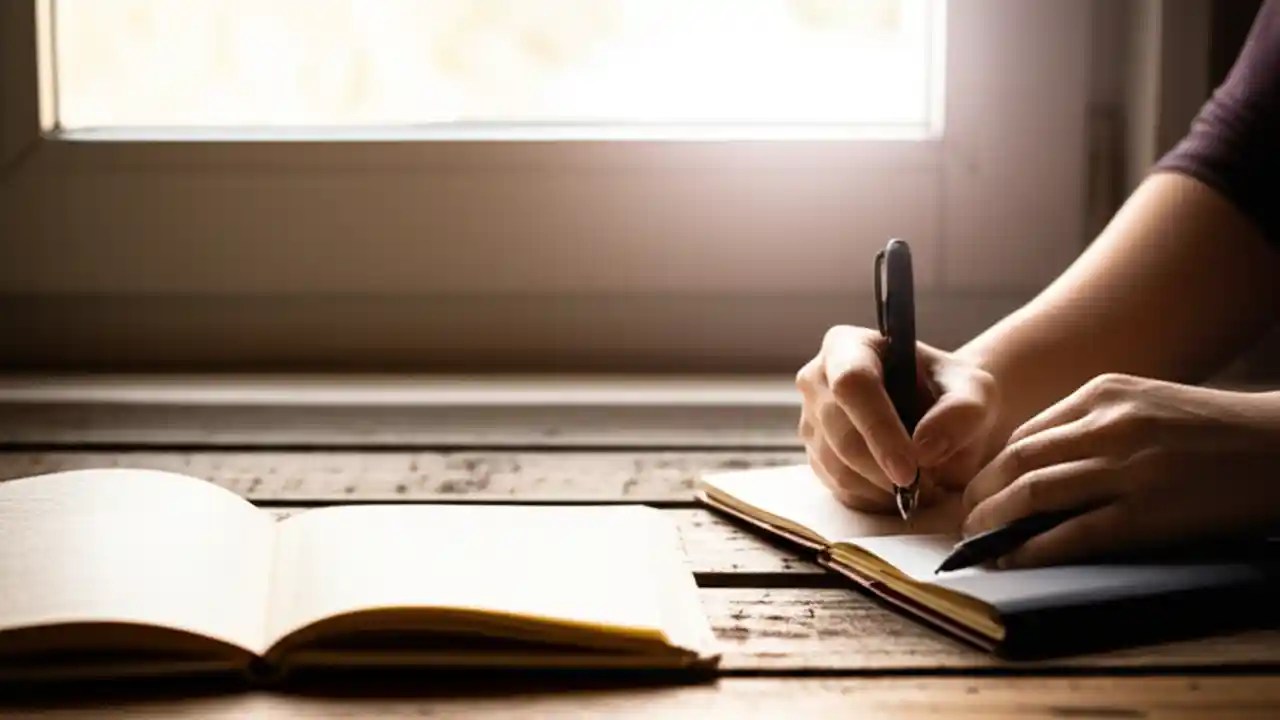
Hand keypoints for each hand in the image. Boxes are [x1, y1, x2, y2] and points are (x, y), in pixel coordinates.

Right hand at [796, 325, 999, 512]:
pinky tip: (900, 486)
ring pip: (837, 466)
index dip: (878, 428)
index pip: (852, 384)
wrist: (943, 415)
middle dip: (885, 468)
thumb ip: (961, 413)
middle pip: (841, 433)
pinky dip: (874, 498)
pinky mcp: (815, 455)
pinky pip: (838, 488)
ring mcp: (811, 419)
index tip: (910, 468)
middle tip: (928, 484)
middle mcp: (818, 378)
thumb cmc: (953, 393)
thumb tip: (923, 448)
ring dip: (883, 487)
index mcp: (849, 346)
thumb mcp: (975, 393)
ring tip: (921, 484)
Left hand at [963, 373, 1279, 566]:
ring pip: (1034, 495)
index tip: (979, 492)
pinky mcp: (1148, 512)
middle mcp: (1108, 424)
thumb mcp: (1148, 404)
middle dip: (980, 495)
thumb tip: (1039, 462)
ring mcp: (1127, 468)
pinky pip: (1073, 534)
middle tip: (963, 521)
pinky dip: (1032, 549)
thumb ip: (1095, 423)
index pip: (1025, 434)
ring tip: (977, 543)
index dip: (993, 468)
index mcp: (1104, 393)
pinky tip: (1013, 560)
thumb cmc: (1216, 431)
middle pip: (1016, 461)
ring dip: (994, 523)